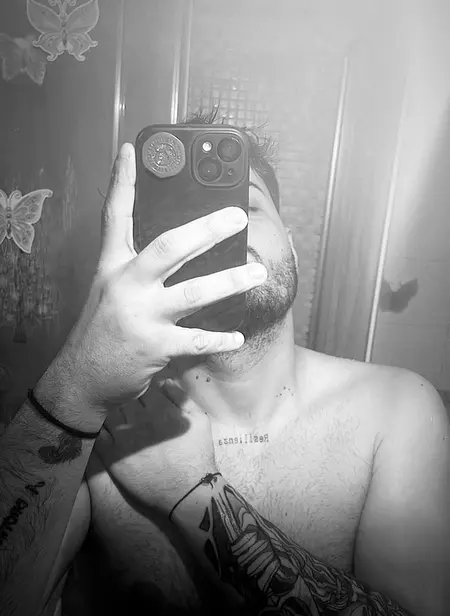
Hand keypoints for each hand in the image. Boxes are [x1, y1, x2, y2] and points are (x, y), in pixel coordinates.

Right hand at [38, 144, 266, 421]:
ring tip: (257, 273)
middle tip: (236, 216)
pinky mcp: (155, 346)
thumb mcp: (110, 288)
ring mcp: (140, 315)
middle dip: (205, 229)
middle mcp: (125, 285)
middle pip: (167, 247)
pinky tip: (237, 334)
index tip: (131, 149)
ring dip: (229, 281)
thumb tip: (180, 246)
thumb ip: (136, 266)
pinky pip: (197, 339)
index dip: (121, 181)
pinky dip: (220, 338)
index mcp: (112, 266)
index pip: (114, 216)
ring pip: (193, 293)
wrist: (84, 375)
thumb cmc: (103, 328)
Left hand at [95, 380, 216, 512]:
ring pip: (109, 413)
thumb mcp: (200, 420)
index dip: (143, 387)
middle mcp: (139, 421)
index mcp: (160, 410)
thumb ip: (182, 397)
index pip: (143, 386)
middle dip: (126, 398)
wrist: (187, 492)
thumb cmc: (196, 454)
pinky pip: (98, 435)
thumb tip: (165, 381)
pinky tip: (106, 431)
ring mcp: (123, 439)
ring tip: (117, 416)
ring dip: (112, 411)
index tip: (143, 392)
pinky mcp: (112, 457)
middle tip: (128, 403)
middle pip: (123, 398)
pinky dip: (100, 429)